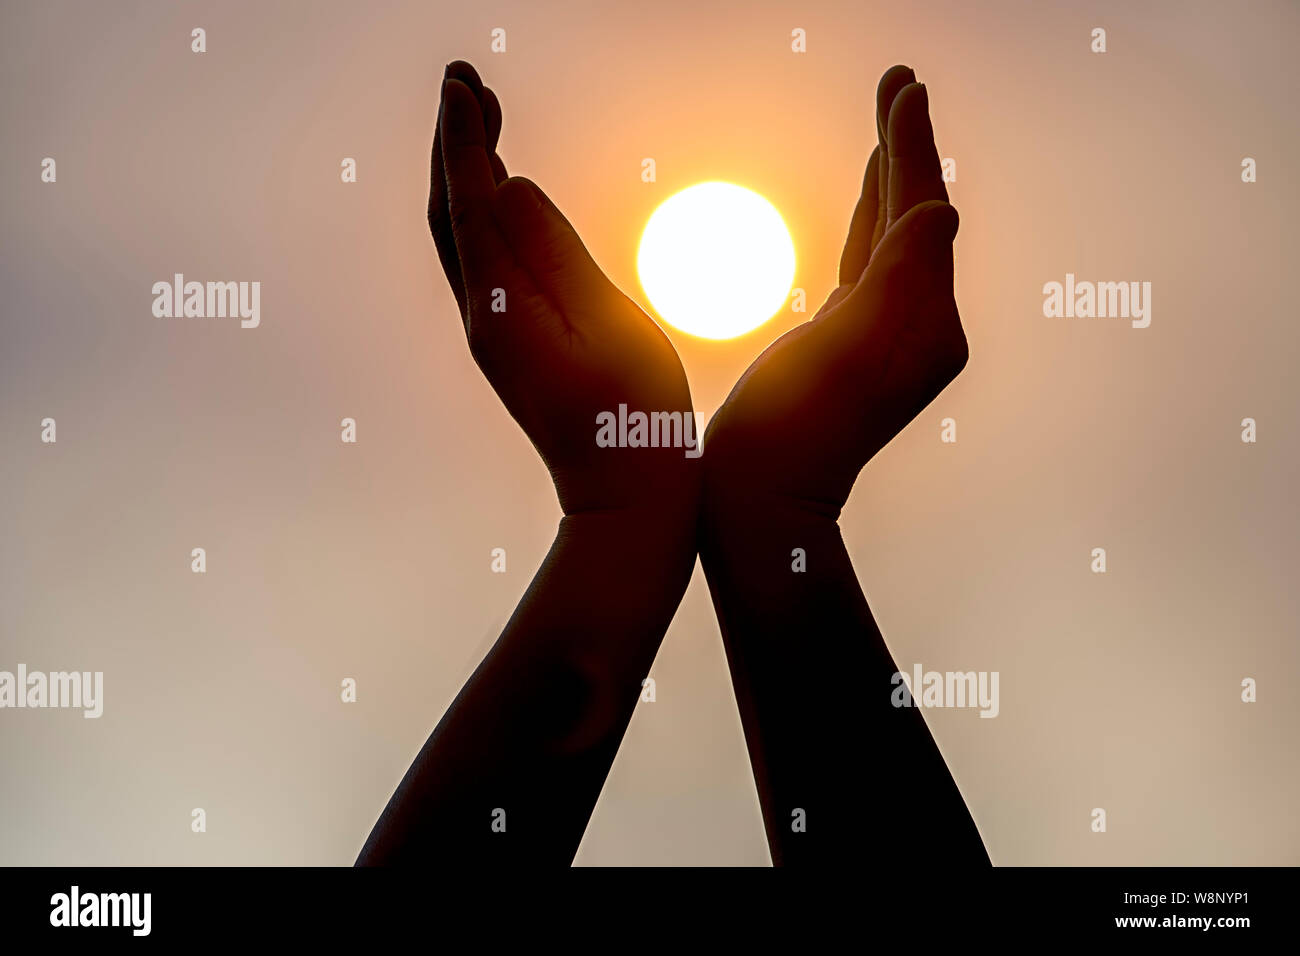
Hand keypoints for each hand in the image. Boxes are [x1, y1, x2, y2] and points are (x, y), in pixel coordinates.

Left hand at [431, 62, 697, 515]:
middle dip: (455, 145)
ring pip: (463, 238)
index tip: (460, 82)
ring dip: (467, 176)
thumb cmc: (632, 418)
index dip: (461, 139)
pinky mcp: (511, 342)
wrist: (625, 497)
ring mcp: (493, 333)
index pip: (468, 205)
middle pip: (450, 215)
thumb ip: (555, 253)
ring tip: (484, 117)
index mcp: (502, 310)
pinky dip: (485, 214)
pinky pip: (485, 262)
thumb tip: (508, 188)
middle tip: (466, 81)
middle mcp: (483, 319)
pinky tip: (503, 192)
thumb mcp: (606, 324)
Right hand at [701, 66, 966, 515]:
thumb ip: (899, 280)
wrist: (760, 503)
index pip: (924, 216)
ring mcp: (884, 334)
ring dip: (892, 173)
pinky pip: (867, 262)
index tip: (905, 88)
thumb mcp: (846, 354)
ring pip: (892, 234)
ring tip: (891, 115)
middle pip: (916, 216)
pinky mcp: (848, 342)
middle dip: (909, 147)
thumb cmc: (791, 436)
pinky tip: (870, 192)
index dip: (913, 149)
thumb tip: (940, 215)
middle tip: (900, 81)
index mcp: (927, 325)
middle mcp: (918, 326)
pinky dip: (870, 218)